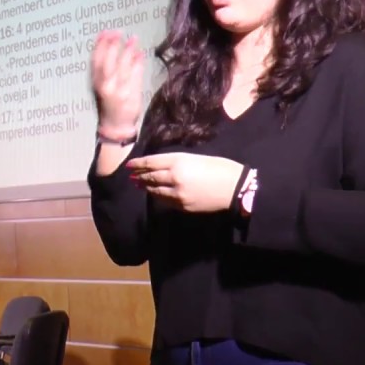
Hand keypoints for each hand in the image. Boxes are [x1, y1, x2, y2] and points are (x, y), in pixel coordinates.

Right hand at [90, 30, 144, 135]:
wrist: (116, 126)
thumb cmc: (109, 105)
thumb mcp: (102, 87)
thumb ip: (106, 70)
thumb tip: (113, 48)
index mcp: (97, 84)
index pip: (96, 61)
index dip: (100, 46)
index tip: (104, 33)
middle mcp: (107, 87)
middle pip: (109, 62)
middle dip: (112, 46)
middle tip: (117, 32)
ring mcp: (119, 91)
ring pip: (123, 67)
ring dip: (127, 51)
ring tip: (132, 38)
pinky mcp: (131, 94)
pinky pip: (135, 76)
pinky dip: (138, 64)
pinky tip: (141, 54)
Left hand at [125, 153, 244, 211]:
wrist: (235, 188)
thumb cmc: (220, 168)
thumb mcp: (196, 158)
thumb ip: (177, 162)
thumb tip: (161, 166)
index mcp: (178, 161)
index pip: (151, 163)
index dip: (138, 164)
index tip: (129, 164)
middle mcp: (174, 177)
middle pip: (150, 177)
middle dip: (139, 176)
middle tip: (131, 175)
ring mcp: (177, 194)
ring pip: (155, 190)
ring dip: (146, 187)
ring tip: (139, 184)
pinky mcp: (182, 206)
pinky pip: (165, 201)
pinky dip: (158, 196)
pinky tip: (155, 193)